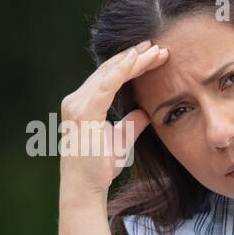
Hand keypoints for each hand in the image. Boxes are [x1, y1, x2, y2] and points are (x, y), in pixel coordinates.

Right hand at [58, 38, 169, 199]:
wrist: (86, 188)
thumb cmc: (100, 168)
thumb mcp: (121, 140)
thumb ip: (131, 124)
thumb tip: (143, 112)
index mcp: (83, 104)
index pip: (108, 78)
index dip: (129, 65)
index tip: (151, 55)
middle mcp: (76, 100)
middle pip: (108, 71)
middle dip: (134, 56)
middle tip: (157, 46)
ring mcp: (77, 104)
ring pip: (108, 73)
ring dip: (133, 60)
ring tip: (155, 51)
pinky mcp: (84, 112)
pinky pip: (106, 84)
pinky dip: (123, 70)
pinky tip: (139, 61)